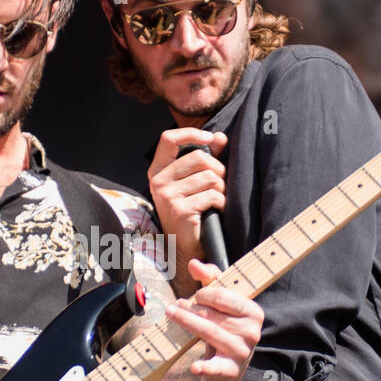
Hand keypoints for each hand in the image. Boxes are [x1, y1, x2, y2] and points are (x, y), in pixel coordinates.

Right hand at [147, 129, 227, 290]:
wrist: (184, 247)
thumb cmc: (191, 211)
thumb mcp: (192, 181)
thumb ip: (205, 157)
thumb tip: (219, 136)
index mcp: (157, 171)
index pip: (169, 139)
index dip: (191, 133)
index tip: (211, 138)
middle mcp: (158, 182)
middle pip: (199, 157)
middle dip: (218, 169)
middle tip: (220, 184)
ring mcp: (167, 196)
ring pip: (209, 176)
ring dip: (222, 188)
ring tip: (219, 199)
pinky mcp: (180, 210)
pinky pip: (213, 195)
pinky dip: (223, 202)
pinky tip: (219, 210)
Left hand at [165, 259, 263, 380]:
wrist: (227, 365)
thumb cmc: (224, 325)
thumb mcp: (220, 300)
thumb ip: (209, 278)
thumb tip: (194, 264)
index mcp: (254, 312)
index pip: (225, 297)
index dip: (205, 294)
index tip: (195, 296)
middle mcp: (252, 332)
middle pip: (214, 315)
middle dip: (191, 308)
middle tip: (174, 306)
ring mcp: (242, 352)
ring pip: (210, 333)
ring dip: (188, 322)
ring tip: (171, 314)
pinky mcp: (230, 371)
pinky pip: (217, 368)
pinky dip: (206, 368)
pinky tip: (194, 367)